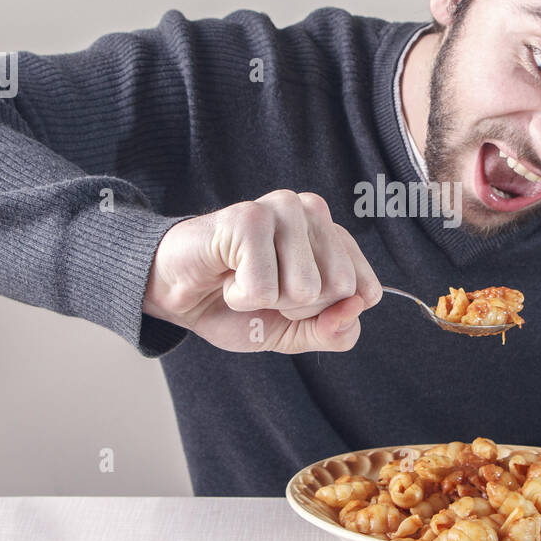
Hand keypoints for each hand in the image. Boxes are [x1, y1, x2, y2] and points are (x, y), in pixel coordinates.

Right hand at [142, 190, 381, 353]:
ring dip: (265, 301)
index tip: (293, 302)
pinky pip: (263, 288)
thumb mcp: (294, 332)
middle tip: (263, 288)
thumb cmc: (235, 305)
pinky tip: (225, 275)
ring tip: (242, 279)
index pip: (367, 291)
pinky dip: (239, 297)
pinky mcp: (249, 217)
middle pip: (340, 290)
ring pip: (306, 290)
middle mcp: (314, 212)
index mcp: (333, 235)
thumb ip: (334, 332)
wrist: (173, 292)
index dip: (327, 314)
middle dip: (297, 308)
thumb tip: (355, 311)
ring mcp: (283, 208)